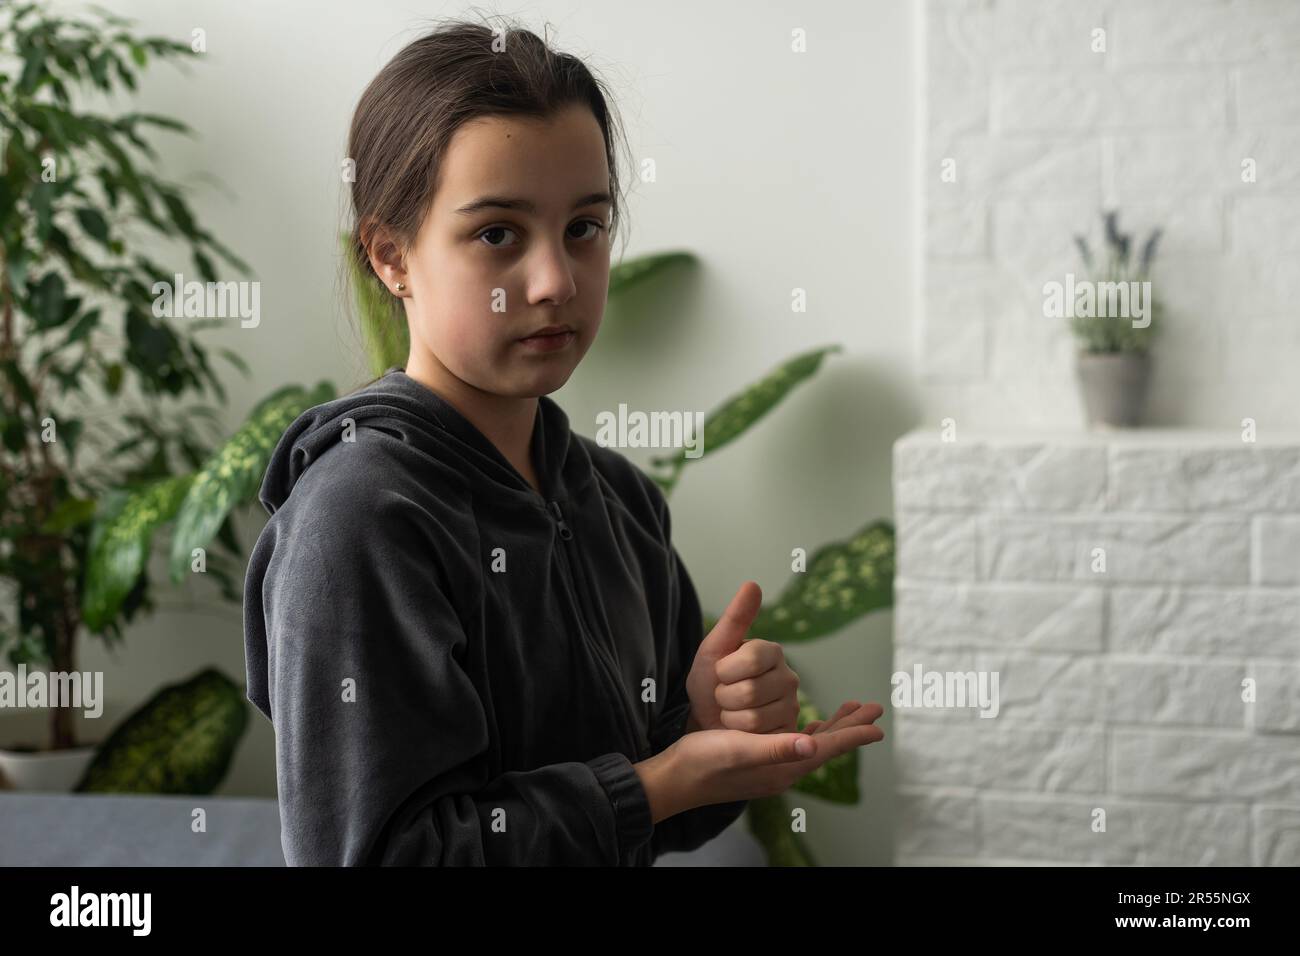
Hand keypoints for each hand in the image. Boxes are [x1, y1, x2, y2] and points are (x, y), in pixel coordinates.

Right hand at [657, 700, 885, 814]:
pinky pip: (794, 745)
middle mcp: (782, 770)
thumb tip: (811, 745)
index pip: (826, 748)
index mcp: (782, 767)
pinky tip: (807, 727)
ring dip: (831, 727)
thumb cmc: (703, 761)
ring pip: (812, 744)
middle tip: (872, 708)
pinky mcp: (759, 763)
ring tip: (849, 711)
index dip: (852, 735)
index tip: (878, 724)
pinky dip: (808, 732)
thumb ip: (776, 748)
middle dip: (848, 726)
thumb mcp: (738, 749)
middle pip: (825, 745)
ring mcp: (771, 768)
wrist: (675, 779)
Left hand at [685, 581, 799, 734]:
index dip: (724, 671)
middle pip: (749, 692)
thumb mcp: (714, 647)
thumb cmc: (709, 681)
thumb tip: (753, 584)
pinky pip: (759, 740)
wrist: (706, 719)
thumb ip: (735, 618)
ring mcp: (792, 706)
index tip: (720, 672)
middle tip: (724, 695)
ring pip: (753, 718)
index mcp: (772, 651)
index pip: (750, 659)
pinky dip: (740, 735)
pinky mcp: (788, 733)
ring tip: (731, 711)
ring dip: (730, 717)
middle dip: (724, 697)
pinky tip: (741, 729)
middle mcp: (789, 677)